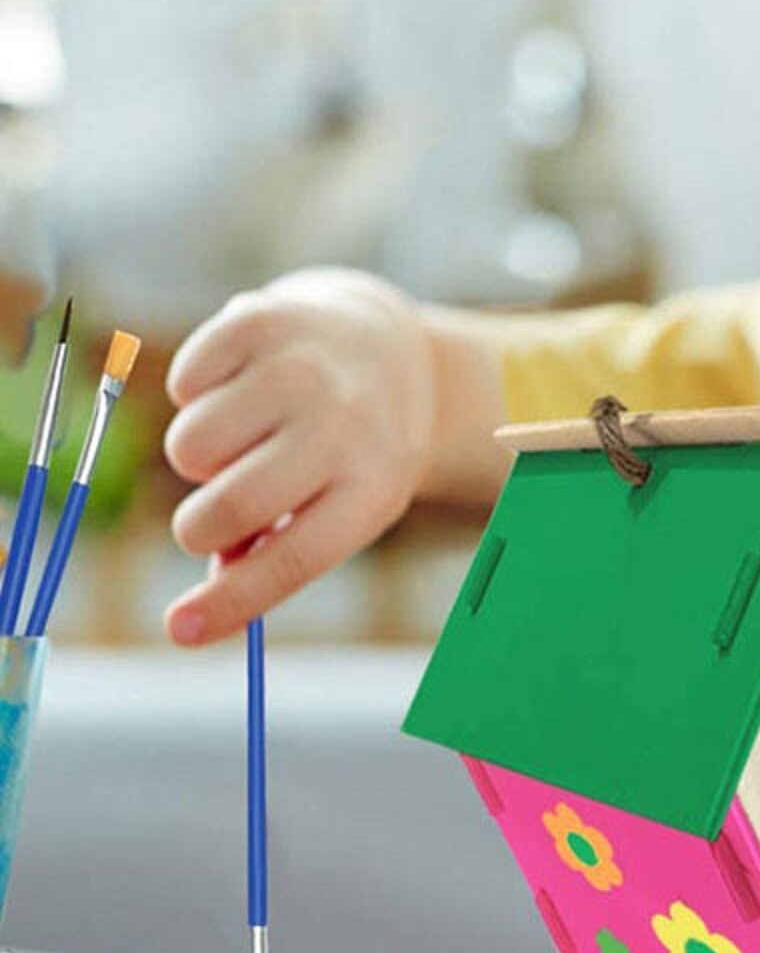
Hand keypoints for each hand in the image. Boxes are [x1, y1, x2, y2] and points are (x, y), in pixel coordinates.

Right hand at [163, 269, 439, 643]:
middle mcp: (343, 425)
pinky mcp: (258, 321)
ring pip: (191, 448)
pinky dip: (196, 399)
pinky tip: (241, 389)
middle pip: (232, 507)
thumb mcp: (342, 508)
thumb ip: (273, 556)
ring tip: (244, 442)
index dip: (232, 602)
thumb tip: (195, 619)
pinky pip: (182, 387)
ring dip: (199, 460)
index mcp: (372, 486)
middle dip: (197, 530)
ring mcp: (300, 369)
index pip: (294, 558)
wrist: (386, 351)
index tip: (179, 631)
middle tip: (207, 523)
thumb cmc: (352, 453)